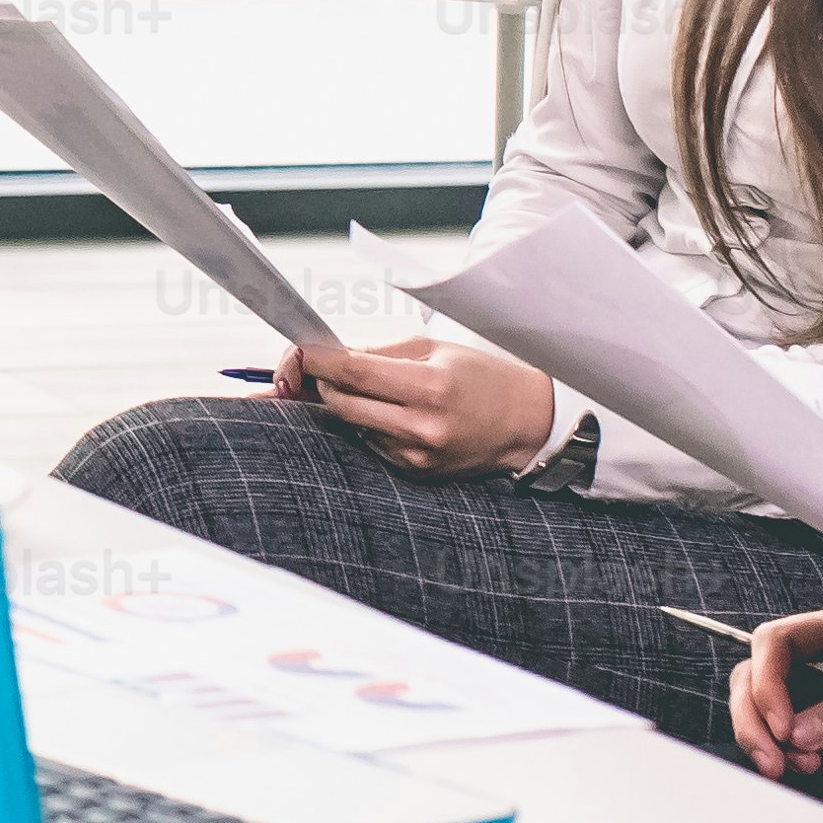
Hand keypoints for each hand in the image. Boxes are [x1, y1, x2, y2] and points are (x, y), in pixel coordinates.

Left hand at [285, 335, 561, 475]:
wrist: (526, 422)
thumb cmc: (481, 377)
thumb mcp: (434, 350)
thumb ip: (378, 354)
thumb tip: (327, 355)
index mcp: (430, 386)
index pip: (353, 372)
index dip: (316, 361)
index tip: (297, 351)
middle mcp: (423, 426)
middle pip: (342, 404)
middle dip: (322, 383)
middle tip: (319, 367)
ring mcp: (418, 455)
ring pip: (352, 425)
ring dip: (347, 405)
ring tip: (371, 388)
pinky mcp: (416, 472)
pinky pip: (372, 443)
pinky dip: (370, 426)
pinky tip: (393, 413)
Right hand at [730, 603, 822, 778]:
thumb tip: (802, 734)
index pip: (779, 641)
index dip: (768, 684)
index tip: (782, 728)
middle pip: (758, 669)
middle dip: (756, 716)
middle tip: (774, 760)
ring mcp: (821, 672)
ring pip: (763, 695)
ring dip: (765, 733)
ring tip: (796, 765)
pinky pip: (784, 717)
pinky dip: (783, 743)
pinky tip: (807, 760)